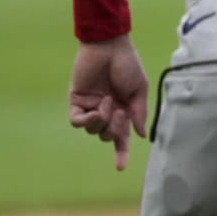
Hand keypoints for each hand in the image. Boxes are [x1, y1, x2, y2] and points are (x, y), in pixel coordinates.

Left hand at [68, 36, 148, 170]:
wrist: (109, 47)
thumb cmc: (128, 65)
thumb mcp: (139, 90)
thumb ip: (138, 112)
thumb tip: (139, 135)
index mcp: (124, 109)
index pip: (121, 136)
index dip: (121, 152)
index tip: (120, 169)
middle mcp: (107, 111)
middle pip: (107, 135)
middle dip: (114, 129)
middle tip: (120, 113)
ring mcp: (91, 107)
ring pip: (93, 130)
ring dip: (102, 121)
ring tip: (107, 102)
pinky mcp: (77, 101)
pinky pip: (78, 121)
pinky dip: (87, 120)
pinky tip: (97, 109)